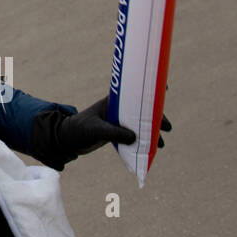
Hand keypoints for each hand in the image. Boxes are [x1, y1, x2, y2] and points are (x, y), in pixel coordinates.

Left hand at [31, 95, 171, 170]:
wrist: (68, 140)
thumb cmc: (80, 129)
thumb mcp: (96, 130)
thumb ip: (114, 133)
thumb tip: (134, 138)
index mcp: (113, 102)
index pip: (134, 91)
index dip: (149, 88)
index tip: (165, 86)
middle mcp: (119, 110)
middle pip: (143, 111)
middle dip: (157, 118)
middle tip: (168, 128)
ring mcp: (119, 122)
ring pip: (141, 124)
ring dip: (153, 132)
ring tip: (160, 144)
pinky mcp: (118, 133)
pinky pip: (136, 136)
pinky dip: (145, 141)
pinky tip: (152, 150)